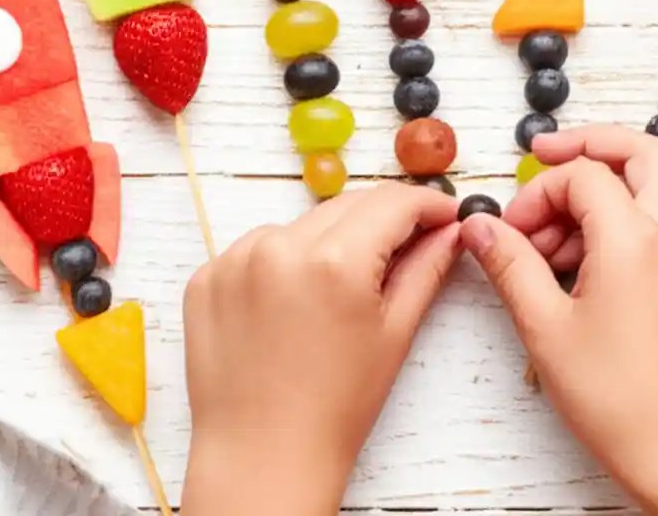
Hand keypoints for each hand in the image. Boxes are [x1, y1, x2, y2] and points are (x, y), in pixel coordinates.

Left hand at [182, 182, 460, 515]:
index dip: (427, 204)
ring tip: (336, 294)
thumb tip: (451, 232)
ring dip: (327, 241)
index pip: (393, 202)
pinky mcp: (206, 277)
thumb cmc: (334, 408)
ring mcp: (235, 261)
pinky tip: (292, 306)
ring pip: (300, 224)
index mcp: (334, 261)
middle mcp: (279, 248)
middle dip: (382, 220)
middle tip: (405, 246)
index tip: (443, 215)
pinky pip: (256, 249)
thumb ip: (425, 270)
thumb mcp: (393, 334)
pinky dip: (281, 263)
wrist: (263, 455)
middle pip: (348, 205)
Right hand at [460, 126, 657, 513]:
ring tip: (548, 247)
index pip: (583, 175)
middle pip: (643, 151)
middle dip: (591, 143)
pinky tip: (573, 269)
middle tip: (543, 154)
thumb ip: (509, 265)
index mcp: (636, 239)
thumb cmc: (617, 396)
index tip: (509, 231)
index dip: (538, 193)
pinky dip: (615, 222)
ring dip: (598, 192)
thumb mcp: (545, 326)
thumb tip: (478, 227)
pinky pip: (653, 224)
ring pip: (650, 186)